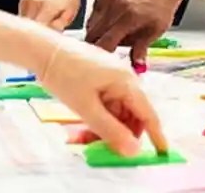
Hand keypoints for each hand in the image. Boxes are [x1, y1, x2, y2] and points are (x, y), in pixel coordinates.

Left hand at [37, 37, 167, 156]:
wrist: (43, 49)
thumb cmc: (64, 76)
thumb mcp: (86, 108)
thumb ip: (111, 131)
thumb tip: (134, 151)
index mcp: (126, 82)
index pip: (148, 114)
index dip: (156, 136)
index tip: (162, 154)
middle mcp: (125, 77)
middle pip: (133, 114)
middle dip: (122, 134)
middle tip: (101, 148)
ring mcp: (113, 76)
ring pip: (118, 111)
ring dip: (107, 127)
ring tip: (83, 138)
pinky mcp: (101, 76)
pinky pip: (108, 102)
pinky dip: (100, 116)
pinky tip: (84, 125)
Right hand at [85, 0, 184, 65]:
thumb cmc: (161, 9)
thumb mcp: (155, 32)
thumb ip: (141, 49)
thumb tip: (136, 68)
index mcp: (128, 18)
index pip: (105, 42)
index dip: (102, 57)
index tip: (104, 66)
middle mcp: (114, 7)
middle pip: (93, 36)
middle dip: (96, 48)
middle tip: (106, 56)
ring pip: (90, 27)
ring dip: (96, 37)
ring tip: (111, 41)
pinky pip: (92, 16)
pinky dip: (96, 25)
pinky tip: (110, 27)